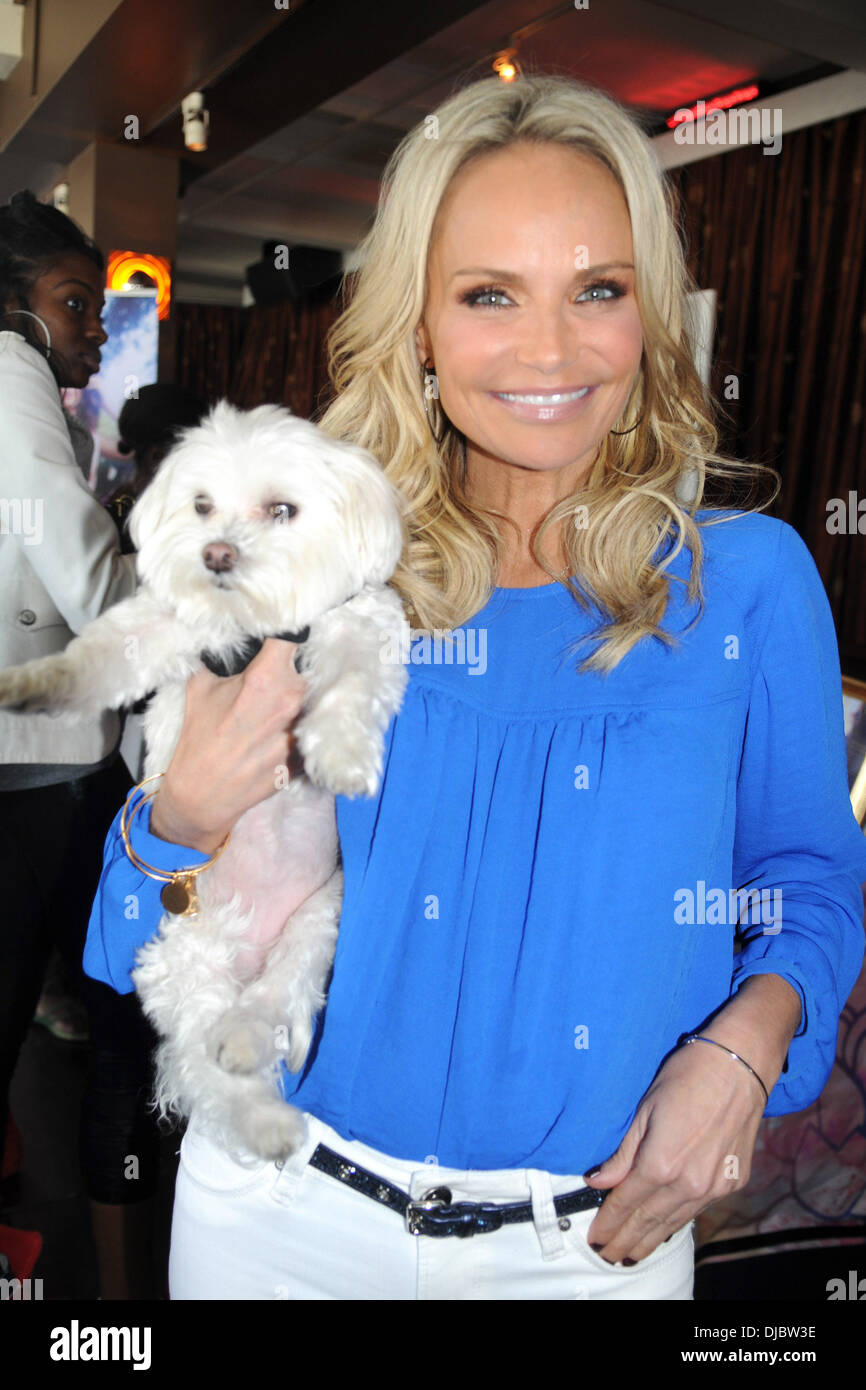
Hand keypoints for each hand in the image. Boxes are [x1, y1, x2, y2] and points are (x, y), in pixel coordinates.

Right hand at [149, 639, 306, 852]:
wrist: (203, 794)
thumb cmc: (200, 738)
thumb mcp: (200, 688)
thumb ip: (221, 659)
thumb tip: (228, 635)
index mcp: (267, 678)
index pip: (295, 635)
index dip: (294, 625)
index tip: (292, 622)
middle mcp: (293, 700)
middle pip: (310, 667)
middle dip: (298, 666)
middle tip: (284, 668)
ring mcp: (305, 730)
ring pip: (317, 698)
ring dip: (305, 697)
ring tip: (284, 703)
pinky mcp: (309, 755)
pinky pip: (316, 729)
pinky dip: (307, 726)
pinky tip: (286, 729)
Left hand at [582, 974, 800, 1264]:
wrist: (740, 1067)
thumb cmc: (687, 1077)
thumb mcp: (645, 1110)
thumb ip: (623, 1154)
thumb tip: (598, 1181)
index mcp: (661, 1164)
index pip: (626, 1203)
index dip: (608, 1222)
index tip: (593, 1237)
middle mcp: (689, 1184)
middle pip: (649, 1221)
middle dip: (625, 1240)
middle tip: (606, 1254)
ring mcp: (714, 1187)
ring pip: (675, 1223)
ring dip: (651, 1240)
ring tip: (631, 1253)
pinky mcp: (732, 1184)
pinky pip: (697, 1211)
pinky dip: (677, 1224)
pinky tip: (666, 1231)